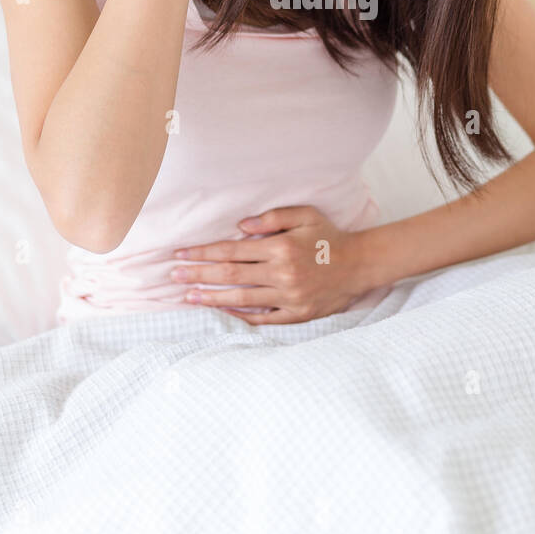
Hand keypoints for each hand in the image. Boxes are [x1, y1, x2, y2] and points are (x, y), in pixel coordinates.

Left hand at [168, 205, 371, 323]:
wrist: (360, 265)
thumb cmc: (329, 237)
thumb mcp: (305, 215)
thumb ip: (272, 218)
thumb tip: (240, 227)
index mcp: (280, 248)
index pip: (232, 251)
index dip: (204, 253)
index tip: (182, 254)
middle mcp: (282, 274)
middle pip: (231, 276)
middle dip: (199, 275)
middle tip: (173, 276)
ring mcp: (288, 297)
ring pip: (242, 299)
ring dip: (212, 298)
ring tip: (188, 296)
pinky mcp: (297, 314)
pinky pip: (263, 318)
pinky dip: (240, 316)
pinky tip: (220, 312)